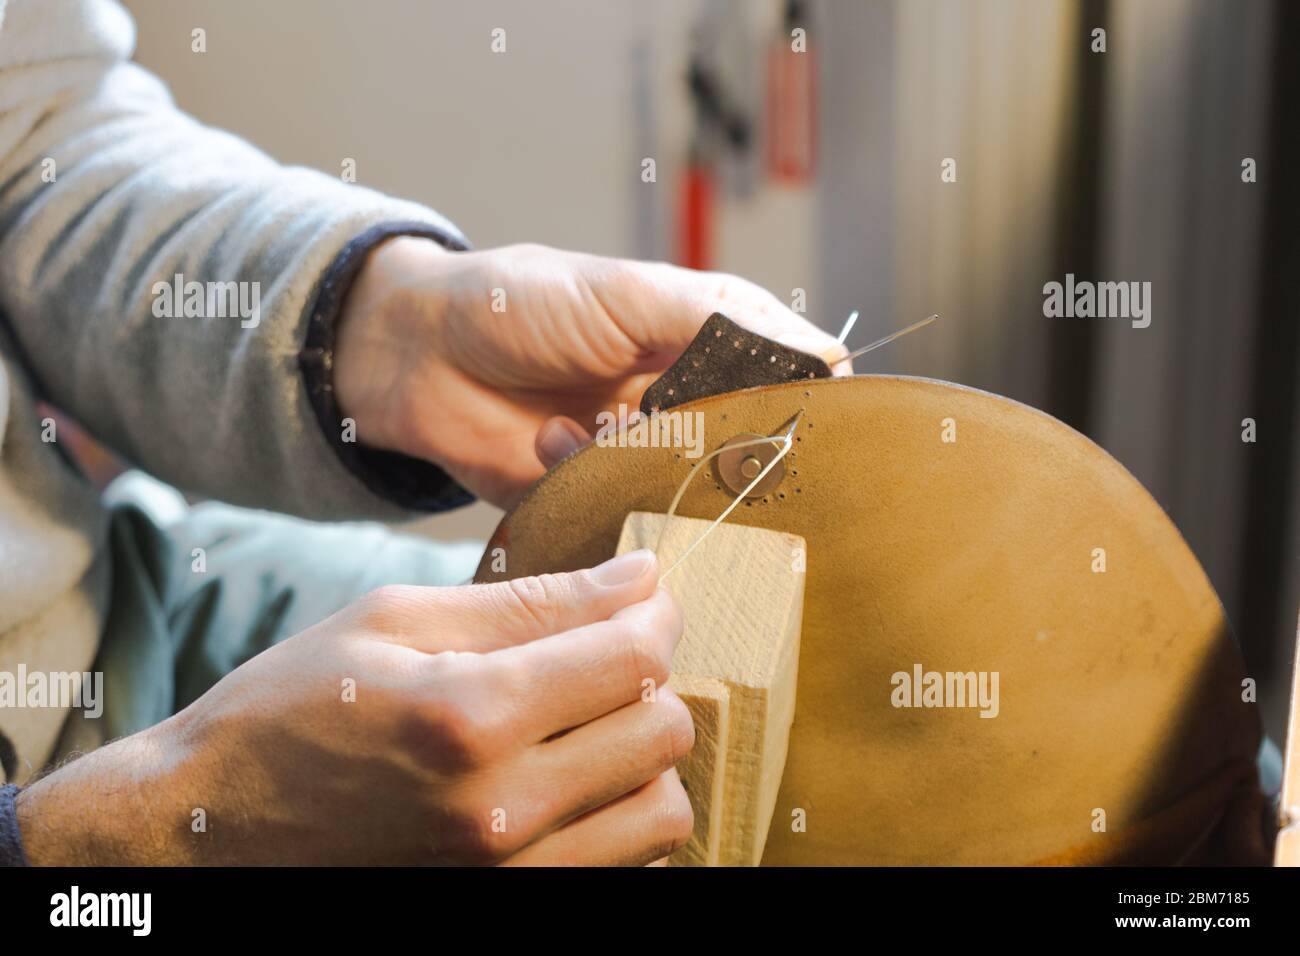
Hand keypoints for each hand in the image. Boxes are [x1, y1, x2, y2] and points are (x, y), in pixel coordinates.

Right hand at [17, 550, 694, 864]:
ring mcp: (509, 877)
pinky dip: (622, 816)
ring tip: (595, 721)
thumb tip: (637, 577)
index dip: (655, 614)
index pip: (632, 658)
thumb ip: (530, 600)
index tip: (641, 596)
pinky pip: (627, 866)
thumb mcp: (395, 621)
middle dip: (654, 676)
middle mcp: (501, 809)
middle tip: (611, 650)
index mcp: (471, 716)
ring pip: (662, 812)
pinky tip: (575, 780)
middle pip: (663, 732)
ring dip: (646, 754)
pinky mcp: (508, 911)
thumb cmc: (290, 709)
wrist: (210, 830)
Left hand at [334, 239, 850, 505]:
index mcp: (709, 346)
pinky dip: (592, 488)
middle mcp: (687, 409)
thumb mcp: (628, 294)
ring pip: (688, 498)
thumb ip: (722, 322)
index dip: (796, 413)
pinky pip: (628, 525)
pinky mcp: (598, 505)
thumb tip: (827, 357)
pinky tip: (551, 444)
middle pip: (746, 456)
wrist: (417, 355)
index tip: (787, 431)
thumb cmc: (522, 303)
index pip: (789, 389)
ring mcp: (643, 461)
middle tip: (669, 434)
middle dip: (714, 453)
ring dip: (640, 465)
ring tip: (587, 422)